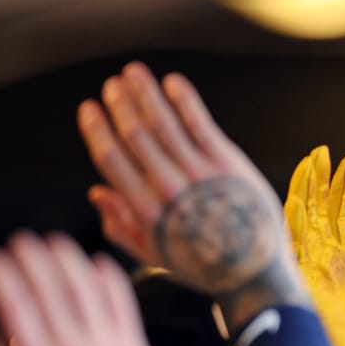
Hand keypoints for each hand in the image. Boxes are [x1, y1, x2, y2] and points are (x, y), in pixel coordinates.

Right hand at [0, 232, 169, 345]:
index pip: (17, 309)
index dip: (4, 278)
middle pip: (50, 292)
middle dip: (33, 260)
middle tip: (21, 240)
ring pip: (87, 292)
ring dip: (69, 262)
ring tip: (54, 242)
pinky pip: (123, 308)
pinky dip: (110, 282)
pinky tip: (99, 263)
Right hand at [79, 62, 306, 328]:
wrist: (256, 272)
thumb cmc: (202, 265)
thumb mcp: (154, 255)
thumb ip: (120, 226)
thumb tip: (95, 192)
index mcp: (145, 211)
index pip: (111, 160)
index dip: (97, 130)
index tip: (88, 109)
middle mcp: (169, 189)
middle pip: (136, 135)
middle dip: (120, 104)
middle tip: (111, 85)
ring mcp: (199, 174)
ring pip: (165, 123)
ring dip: (146, 93)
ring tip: (134, 72)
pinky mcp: (227, 163)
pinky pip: (200, 123)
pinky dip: (184, 99)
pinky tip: (172, 82)